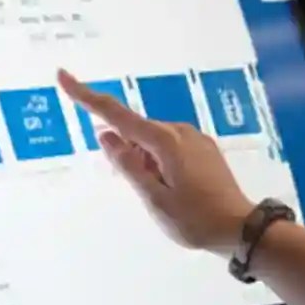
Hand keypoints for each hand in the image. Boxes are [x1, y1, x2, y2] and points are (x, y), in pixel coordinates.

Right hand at [57, 69, 253, 255]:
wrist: (241, 228)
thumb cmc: (194, 219)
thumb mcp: (154, 198)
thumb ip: (128, 166)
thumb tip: (105, 136)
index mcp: (164, 142)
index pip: (116, 115)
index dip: (87, 96)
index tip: (63, 76)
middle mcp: (179, 131)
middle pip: (136, 132)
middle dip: (127, 154)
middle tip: (146, 192)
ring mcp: (194, 138)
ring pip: (152, 142)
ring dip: (145, 161)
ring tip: (164, 197)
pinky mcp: (203, 149)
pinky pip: (169, 147)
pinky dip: (159, 161)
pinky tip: (173, 187)